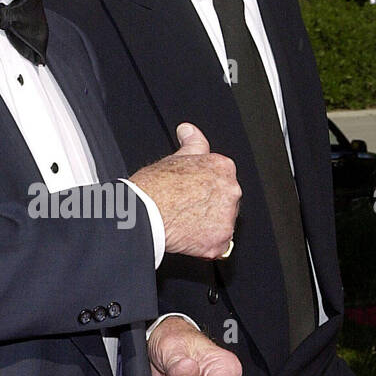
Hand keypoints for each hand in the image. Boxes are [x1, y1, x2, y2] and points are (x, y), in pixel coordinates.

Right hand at [130, 123, 240, 258]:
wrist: (144, 214)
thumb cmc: (154, 187)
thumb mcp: (175, 156)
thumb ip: (192, 142)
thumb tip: (189, 130)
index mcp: (223, 168)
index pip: (222, 179)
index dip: (205, 188)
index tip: (192, 193)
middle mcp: (231, 191)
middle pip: (226, 202)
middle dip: (210, 207)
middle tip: (186, 209)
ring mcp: (227, 217)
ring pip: (224, 224)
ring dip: (209, 226)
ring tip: (185, 223)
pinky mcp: (220, 241)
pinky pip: (219, 246)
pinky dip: (206, 245)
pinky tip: (188, 238)